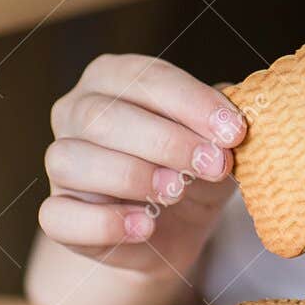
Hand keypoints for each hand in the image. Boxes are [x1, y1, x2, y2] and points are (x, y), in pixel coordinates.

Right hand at [40, 54, 245, 275]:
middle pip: (103, 116)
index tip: (235, 131)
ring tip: (177, 191)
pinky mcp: (56, 213)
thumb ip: (226, 119)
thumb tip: (248, 107)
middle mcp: (76, 112)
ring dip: (132, 175)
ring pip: (72, 160)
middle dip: (166, 141)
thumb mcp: (218, 138)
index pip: (147, 78)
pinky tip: (145, 226)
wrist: (177, 228)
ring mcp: (60, 163)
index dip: (193, 103)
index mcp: (114, 77)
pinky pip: (58, 215)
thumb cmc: (196, 165)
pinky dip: (103, 222)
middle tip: (213, 164)